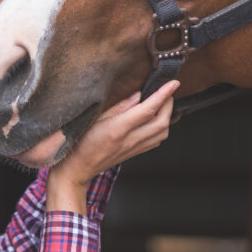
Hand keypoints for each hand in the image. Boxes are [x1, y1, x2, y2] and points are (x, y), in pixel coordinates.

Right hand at [46, 81, 177, 214]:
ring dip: (168, 116)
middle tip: (167, 91)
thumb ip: (119, 107)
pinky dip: (162, 127)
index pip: (148, 109)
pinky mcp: (135, 153)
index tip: (173, 83)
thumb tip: (138, 95)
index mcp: (118, 128)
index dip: (163, 94)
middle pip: (162, 122)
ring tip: (163, 103)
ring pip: (163, 132)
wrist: (78, 168)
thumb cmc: (81, 142)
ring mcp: (134, 148)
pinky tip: (156, 119)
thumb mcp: (94, 118)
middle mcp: (130, 140)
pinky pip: (157, 140)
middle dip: (169, 104)